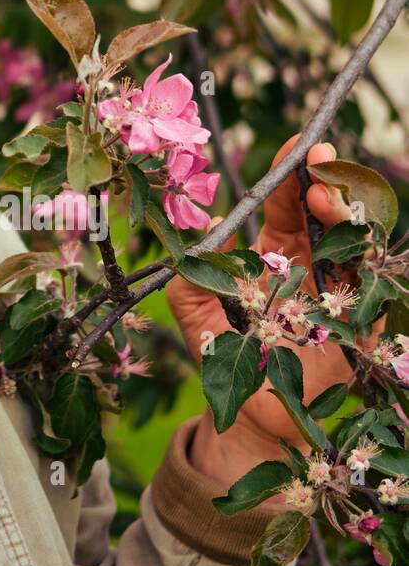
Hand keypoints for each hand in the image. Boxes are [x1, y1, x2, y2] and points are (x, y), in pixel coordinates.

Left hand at [166, 135, 383, 491]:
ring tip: (324, 200)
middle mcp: (311, 268)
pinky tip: (354, 250)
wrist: (250, 419)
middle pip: (327, 214)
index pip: (287, 204)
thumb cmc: (225, 362)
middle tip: (319, 164)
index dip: (293, 174)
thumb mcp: (195, 315)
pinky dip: (369, 267)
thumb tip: (206, 230)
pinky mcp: (359, 329)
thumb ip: (191, 276)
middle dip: (326, 182)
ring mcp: (338, 296)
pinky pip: (374, 291)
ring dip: (344, 215)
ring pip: (355, 243)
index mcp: (274, 255)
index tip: (299, 146)